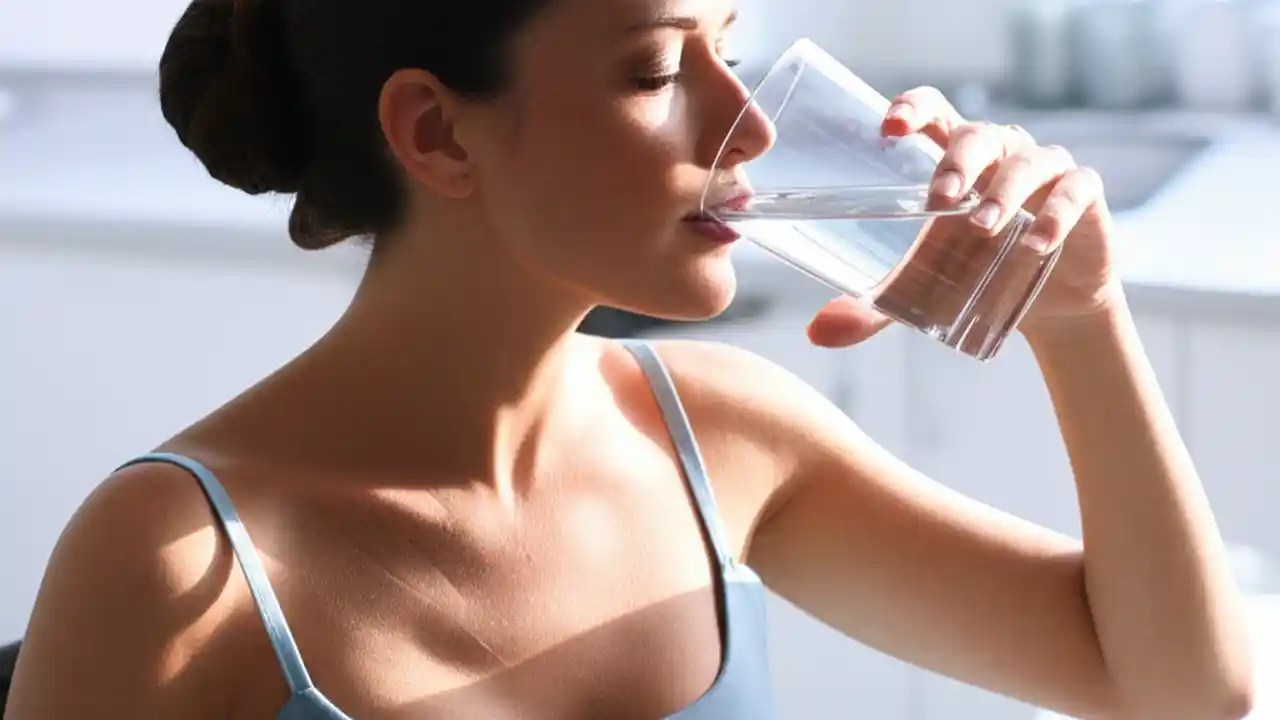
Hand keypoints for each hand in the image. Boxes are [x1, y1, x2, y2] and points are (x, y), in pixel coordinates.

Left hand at [807, 86, 1124, 348]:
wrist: (1048, 305)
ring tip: (982, 225)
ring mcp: (1044, 170)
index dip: (912, 109)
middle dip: (957, 161)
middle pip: (977, 135)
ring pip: (1026, 162)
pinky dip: (1056, 214)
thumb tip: (819, 335)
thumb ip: (874, 307)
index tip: (889, 127)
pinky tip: (1036, 243)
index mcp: (955, 159)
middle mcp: (1000, 153)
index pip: (934, 113)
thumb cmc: (976, 271)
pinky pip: (1074, 191)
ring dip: (1003, 191)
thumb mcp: (923, 285)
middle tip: (940, 197)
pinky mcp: (1084, 195)